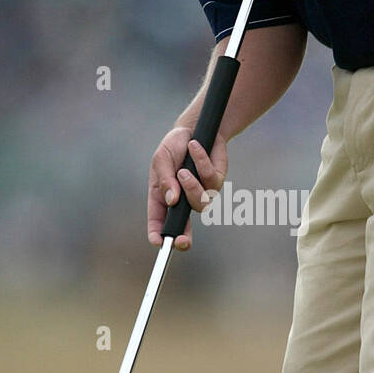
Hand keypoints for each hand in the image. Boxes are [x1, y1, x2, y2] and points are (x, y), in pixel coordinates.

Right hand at [148, 127, 227, 250]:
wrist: (194, 129)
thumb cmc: (173, 146)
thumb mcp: (161, 159)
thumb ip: (165, 180)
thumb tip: (172, 201)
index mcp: (163, 197)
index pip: (159, 222)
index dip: (158, 235)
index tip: (158, 243)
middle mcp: (182, 200)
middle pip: (183, 228)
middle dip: (183, 237)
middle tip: (182, 240)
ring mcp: (200, 193)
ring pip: (199, 203)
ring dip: (191, 186)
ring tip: (184, 169)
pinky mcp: (215, 184)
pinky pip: (210, 180)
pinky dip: (201, 162)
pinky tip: (195, 147)